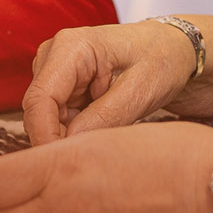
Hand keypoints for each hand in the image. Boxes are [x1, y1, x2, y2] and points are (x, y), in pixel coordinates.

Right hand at [22, 21, 200, 144]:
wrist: (173, 50)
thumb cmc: (163, 60)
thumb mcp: (142, 90)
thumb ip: (105, 116)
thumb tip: (69, 145)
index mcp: (71, 47)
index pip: (39, 99)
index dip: (45, 136)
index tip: (63, 165)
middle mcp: (54, 55)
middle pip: (38, 111)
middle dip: (60, 139)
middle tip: (96, 157)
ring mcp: (55, 71)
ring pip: (46, 119)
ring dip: (70, 135)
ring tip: (109, 135)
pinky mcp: (62, 86)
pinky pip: (58, 119)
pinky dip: (76, 131)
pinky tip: (104, 128)